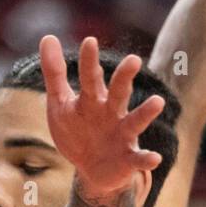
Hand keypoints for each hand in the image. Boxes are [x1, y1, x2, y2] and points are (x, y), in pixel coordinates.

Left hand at [40, 35, 164, 200]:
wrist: (92, 170)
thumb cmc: (77, 131)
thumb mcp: (60, 103)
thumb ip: (55, 73)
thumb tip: (48, 36)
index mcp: (94, 99)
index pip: (90, 77)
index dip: (89, 61)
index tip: (89, 41)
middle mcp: (112, 113)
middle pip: (119, 92)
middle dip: (124, 78)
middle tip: (133, 60)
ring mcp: (122, 135)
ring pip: (135, 121)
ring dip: (146, 112)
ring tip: (158, 101)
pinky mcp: (128, 159)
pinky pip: (139, 159)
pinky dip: (147, 159)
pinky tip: (155, 158)